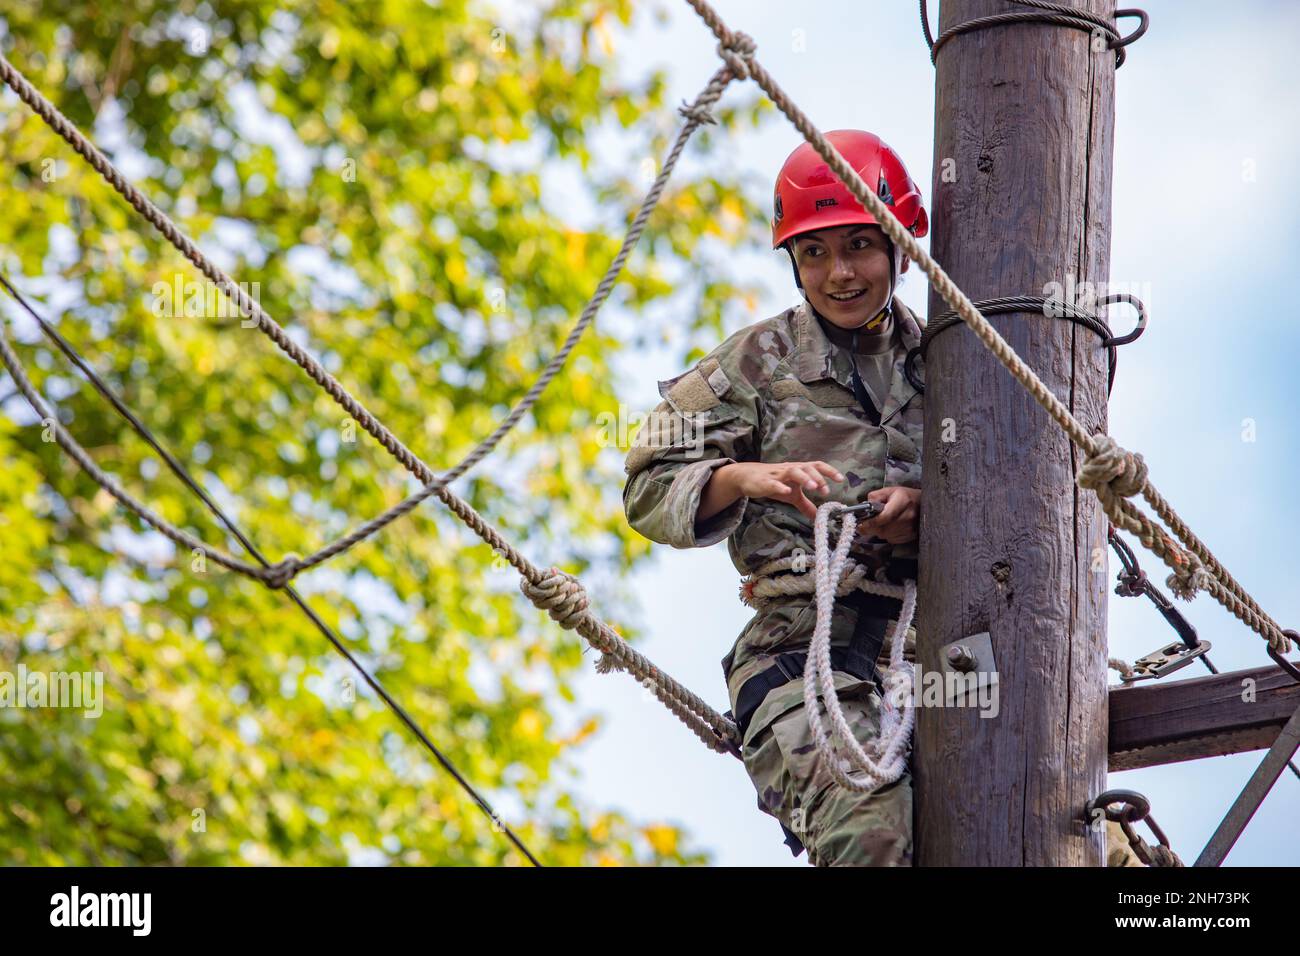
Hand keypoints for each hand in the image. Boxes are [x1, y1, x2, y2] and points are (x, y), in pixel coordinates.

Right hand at [721, 460, 842, 521]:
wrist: (748, 477)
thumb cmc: (774, 482)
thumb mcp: (792, 495)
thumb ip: (806, 504)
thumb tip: (818, 517)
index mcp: (799, 470)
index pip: (817, 466)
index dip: (829, 471)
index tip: (841, 480)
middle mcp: (791, 469)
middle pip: (807, 468)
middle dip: (818, 478)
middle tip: (825, 490)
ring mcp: (778, 475)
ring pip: (793, 471)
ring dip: (804, 478)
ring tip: (812, 487)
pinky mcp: (765, 482)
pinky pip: (774, 484)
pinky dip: (781, 487)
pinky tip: (787, 491)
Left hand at [855, 485, 920, 544]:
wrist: (923, 504)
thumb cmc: (904, 496)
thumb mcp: (889, 491)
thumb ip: (875, 497)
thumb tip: (864, 508)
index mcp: (902, 501)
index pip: (884, 517)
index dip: (871, 522)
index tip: (861, 523)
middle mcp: (908, 515)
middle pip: (884, 529)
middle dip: (872, 528)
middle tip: (866, 524)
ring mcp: (911, 527)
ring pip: (886, 536)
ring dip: (879, 531)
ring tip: (880, 523)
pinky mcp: (911, 535)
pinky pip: (892, 539)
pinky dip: (887, 535)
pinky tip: (889, 527)